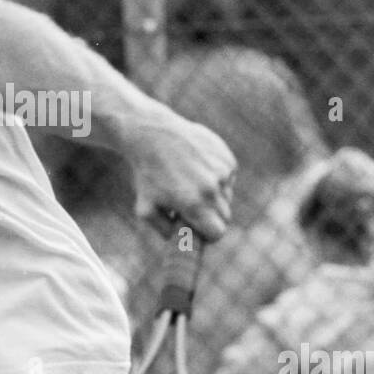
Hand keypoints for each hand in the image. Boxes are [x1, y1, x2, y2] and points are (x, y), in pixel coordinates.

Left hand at [133, 114, 235, 241]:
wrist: (152, 134)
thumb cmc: (147, 174)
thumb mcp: (145, 209)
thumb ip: (164, 231)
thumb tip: (182, 240)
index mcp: (194, 204)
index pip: (218, 233)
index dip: (208, 234)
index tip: (199, 229)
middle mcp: (212, 188)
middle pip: (224, 217)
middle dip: (210, 216)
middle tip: (191, 206)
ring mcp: (222, 172)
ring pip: (227, 196)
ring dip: (213, 195)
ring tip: (190, 181)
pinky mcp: (227, 157)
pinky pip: (228, 177)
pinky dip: (217, 177)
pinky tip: (197, 166)